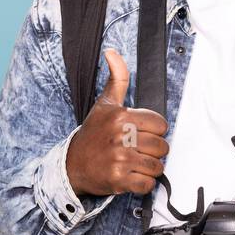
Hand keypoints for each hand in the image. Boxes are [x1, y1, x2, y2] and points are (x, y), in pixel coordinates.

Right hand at [65, 49, 169, 196]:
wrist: (72, 165)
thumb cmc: (93, 134)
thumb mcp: (105, 103)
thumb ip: (117, 77)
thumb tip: (112, 51)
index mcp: (122, 116)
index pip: (161, 125)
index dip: (154, 131)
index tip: (140, 133)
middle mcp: (121, 136)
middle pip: (162, 147)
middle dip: (152, 151)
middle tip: (135, 150)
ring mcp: (120, 159)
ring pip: (157, 166)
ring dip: (149, 167)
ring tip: (133, 163)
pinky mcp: (119, 180)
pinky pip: (148, 184)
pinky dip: (143, 183)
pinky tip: (130, 176)